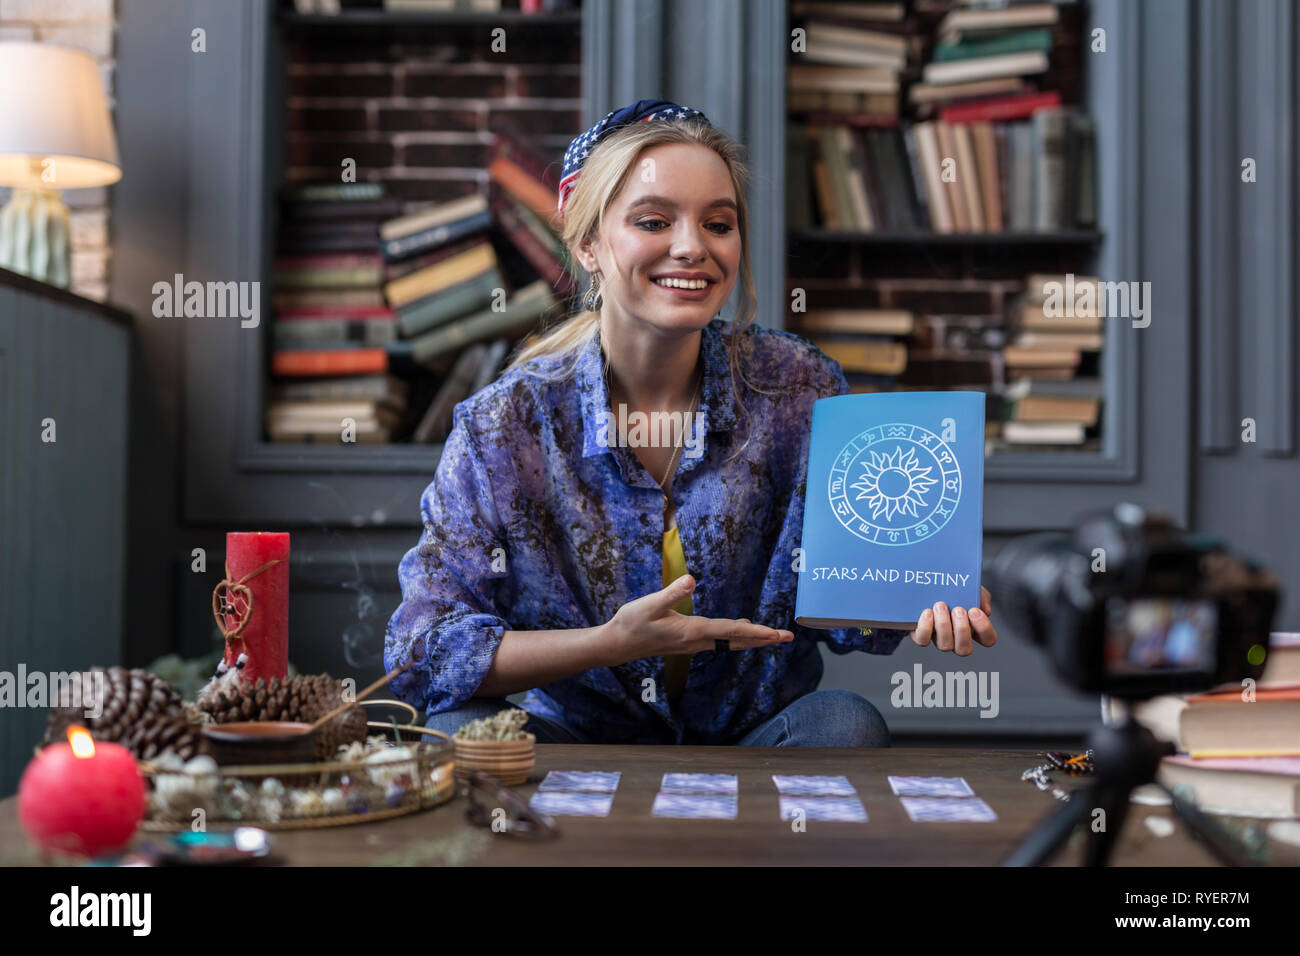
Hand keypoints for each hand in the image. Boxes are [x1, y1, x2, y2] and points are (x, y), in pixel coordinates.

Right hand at [605, 574, 793, 661]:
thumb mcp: (650, 604)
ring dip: (752, 639)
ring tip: (772, 635)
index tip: (776, 634)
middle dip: (763, 639)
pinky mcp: (688, 642)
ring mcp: (693, 644)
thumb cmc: (632, 623)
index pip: (730, 632)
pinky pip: (720, 640)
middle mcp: (697, 641)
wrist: (618, 644)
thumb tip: (692, 580)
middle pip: (737, 641)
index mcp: (692, 631)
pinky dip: (735, 636)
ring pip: (730, 642)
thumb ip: (672, 592)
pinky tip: (740, 630)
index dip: (755, 632)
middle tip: (788, 637)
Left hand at [909, 587, 995, 656]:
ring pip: (945, 646)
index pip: (988, 639)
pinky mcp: (922, 636)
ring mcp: (939, 639)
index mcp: (974, 628)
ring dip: (944, 625)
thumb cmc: (952, 590)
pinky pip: (923, 640)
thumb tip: (985, 609)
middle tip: (958, 609)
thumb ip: (980, 595)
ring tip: (940, 605)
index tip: (975, 610)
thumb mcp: (969, 588)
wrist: (926, 587)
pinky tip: (927, 612)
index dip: (984, 628)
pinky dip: (925, 627)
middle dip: (962, 629)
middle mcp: (957, 639)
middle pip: (965, 649)